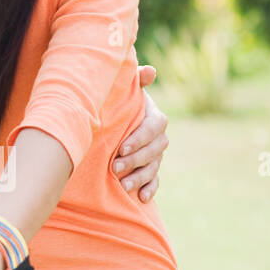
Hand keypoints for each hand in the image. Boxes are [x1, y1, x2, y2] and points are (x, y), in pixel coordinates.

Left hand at [113, 64, 167, 201]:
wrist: (110, 117)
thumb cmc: (116, 101)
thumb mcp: (123, 90)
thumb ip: (135, 80)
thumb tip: (150, 71)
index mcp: (154, 116)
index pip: (154, 128)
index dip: (140, 138)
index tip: (121, 147)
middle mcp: (158, 136)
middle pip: (154, 150)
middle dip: (135, 160)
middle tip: (114, 167)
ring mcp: (155, 154)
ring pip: (154, 167)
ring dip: (140, 177)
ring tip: (123, 186)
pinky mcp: (150, 168)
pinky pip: (155, 180)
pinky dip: (150, 189)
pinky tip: (141, 198)